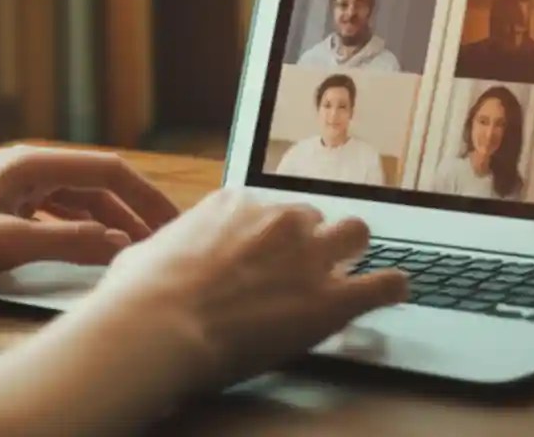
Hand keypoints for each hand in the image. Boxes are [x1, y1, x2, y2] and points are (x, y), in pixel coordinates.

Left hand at [0, 145, 179, 290]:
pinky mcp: (3, 209)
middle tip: (166, 241)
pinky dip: (83, 230)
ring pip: (80, 201)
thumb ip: (70, 241)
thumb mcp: (7, 244)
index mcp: (31, 164)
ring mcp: (15, 188)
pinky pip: (58, 215)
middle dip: (134, 210)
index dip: (147, 196)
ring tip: (138, 249)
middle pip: (98, 184)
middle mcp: (27, 169)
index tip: (174, 223)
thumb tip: (123, 245)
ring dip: (110, 222)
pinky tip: (94, 249)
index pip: (109, 169)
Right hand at [87, 189, 408, 391]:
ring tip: (349, 272)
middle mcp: (277, 221)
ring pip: (355, 234)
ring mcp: (308, 257)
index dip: (270, 236)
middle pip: (314, 219)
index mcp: (234, 205)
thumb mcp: (144, 254)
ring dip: (351, 252)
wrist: (157, 328)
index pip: (269, 209)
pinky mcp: (330, 299)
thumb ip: (167, 249)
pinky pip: (384, 284)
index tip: (266, 254)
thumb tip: (153, 258)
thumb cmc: (139, 297)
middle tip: (300, 271)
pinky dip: (392, 288)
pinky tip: (395, 291)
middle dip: (310, 242)